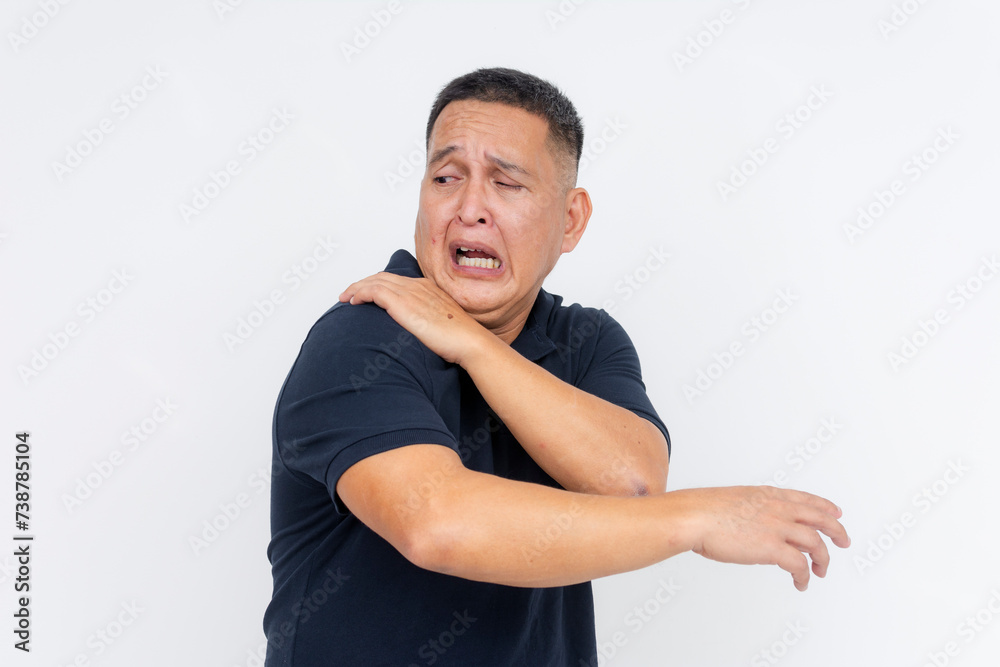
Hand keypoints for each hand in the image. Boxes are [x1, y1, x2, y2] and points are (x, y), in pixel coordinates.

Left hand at [339, 272, 488, 365]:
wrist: (469, 341)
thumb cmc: (460, 339)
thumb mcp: (442, 323)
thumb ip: (428, 319)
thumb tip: (418, 329)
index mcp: (428, 288)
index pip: (395, 279)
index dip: (377, 284)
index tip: (366, 294)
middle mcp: (418, 286)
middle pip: (382, 277)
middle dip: (362, 283)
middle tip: (349, 295)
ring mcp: (411, 293)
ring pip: (375, 281)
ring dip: (357, 288)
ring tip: (346, 298)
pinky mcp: (403, 304)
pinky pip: (374, 291)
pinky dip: (361, 292)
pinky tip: (354, 302)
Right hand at [678, 485, 849, 590]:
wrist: (693, 517)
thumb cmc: (703, 510)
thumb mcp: (735, 501)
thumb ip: (752, 510)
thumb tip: (756, 524)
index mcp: (768, 495)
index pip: (806, 499)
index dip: (825, 507)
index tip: (835, 512)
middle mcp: (778, 508)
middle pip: (821, 519)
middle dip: (837, 530)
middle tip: (844, 541)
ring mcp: (777, 527)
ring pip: (816, 543)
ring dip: (823, 559)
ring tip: (820, 571)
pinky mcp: (772, 548)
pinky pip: (799, 565)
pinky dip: (804, 576)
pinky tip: (801, 583)